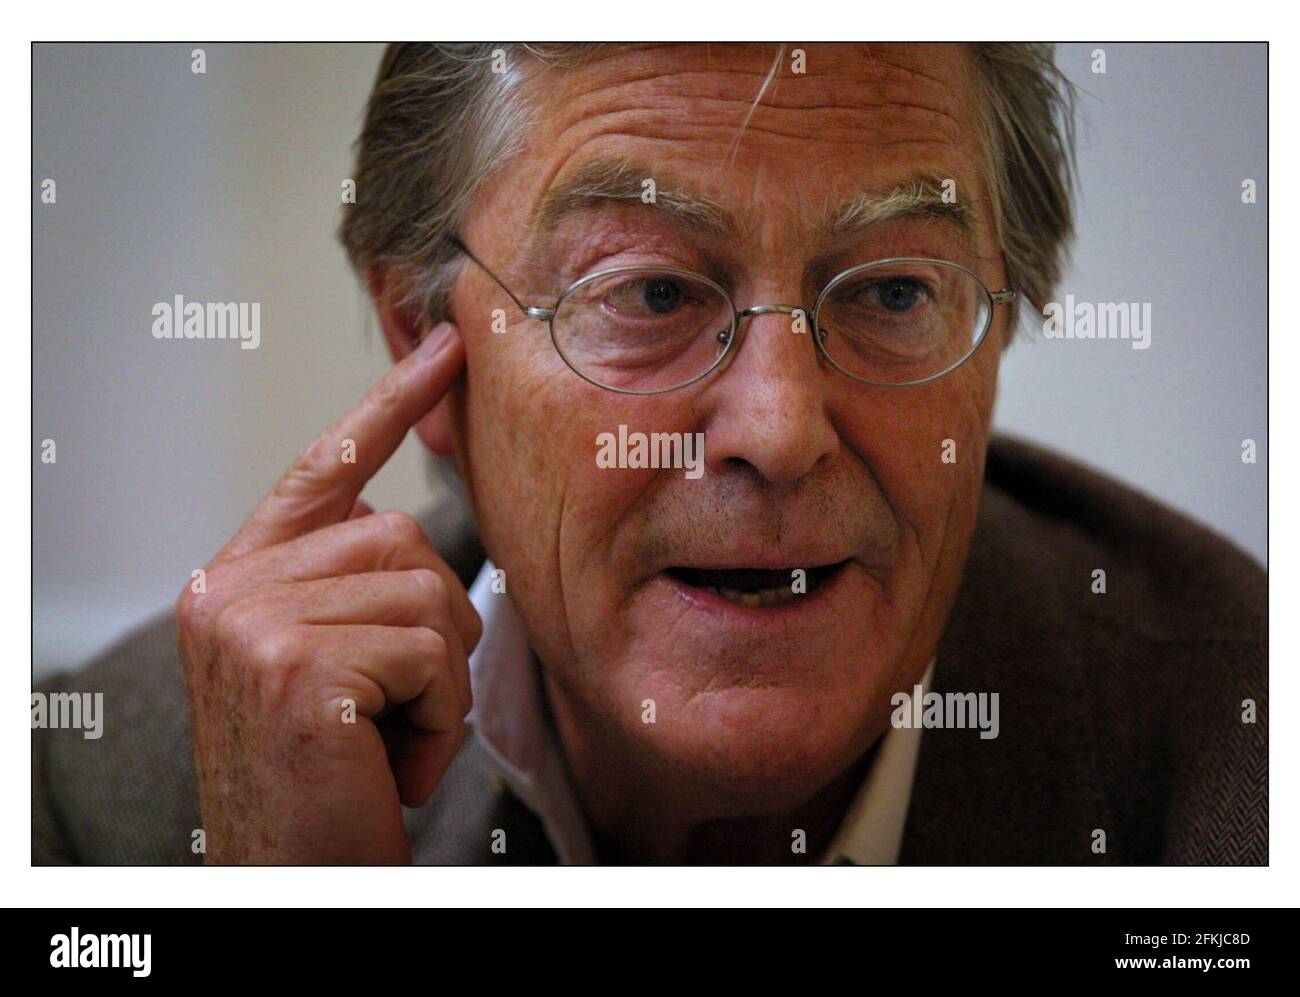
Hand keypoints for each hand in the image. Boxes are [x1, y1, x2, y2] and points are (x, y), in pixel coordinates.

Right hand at [176, 323, 481, 863]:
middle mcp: (232, 586)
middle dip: (435, 629)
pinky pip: (428, 652)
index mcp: (241, 577)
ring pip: (426, 593)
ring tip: (391, 741)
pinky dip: (436, 717)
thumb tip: (413, 532)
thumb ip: (354, 590)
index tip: (444, 345)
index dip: (391, 403)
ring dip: (438, 681)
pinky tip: (392, 764)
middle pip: (401, 537)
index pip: (325, 464)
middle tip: (399, 708)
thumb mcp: (331, 667)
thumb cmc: (328, 779)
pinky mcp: (293, 664)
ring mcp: (255, 620)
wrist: (293, 882)